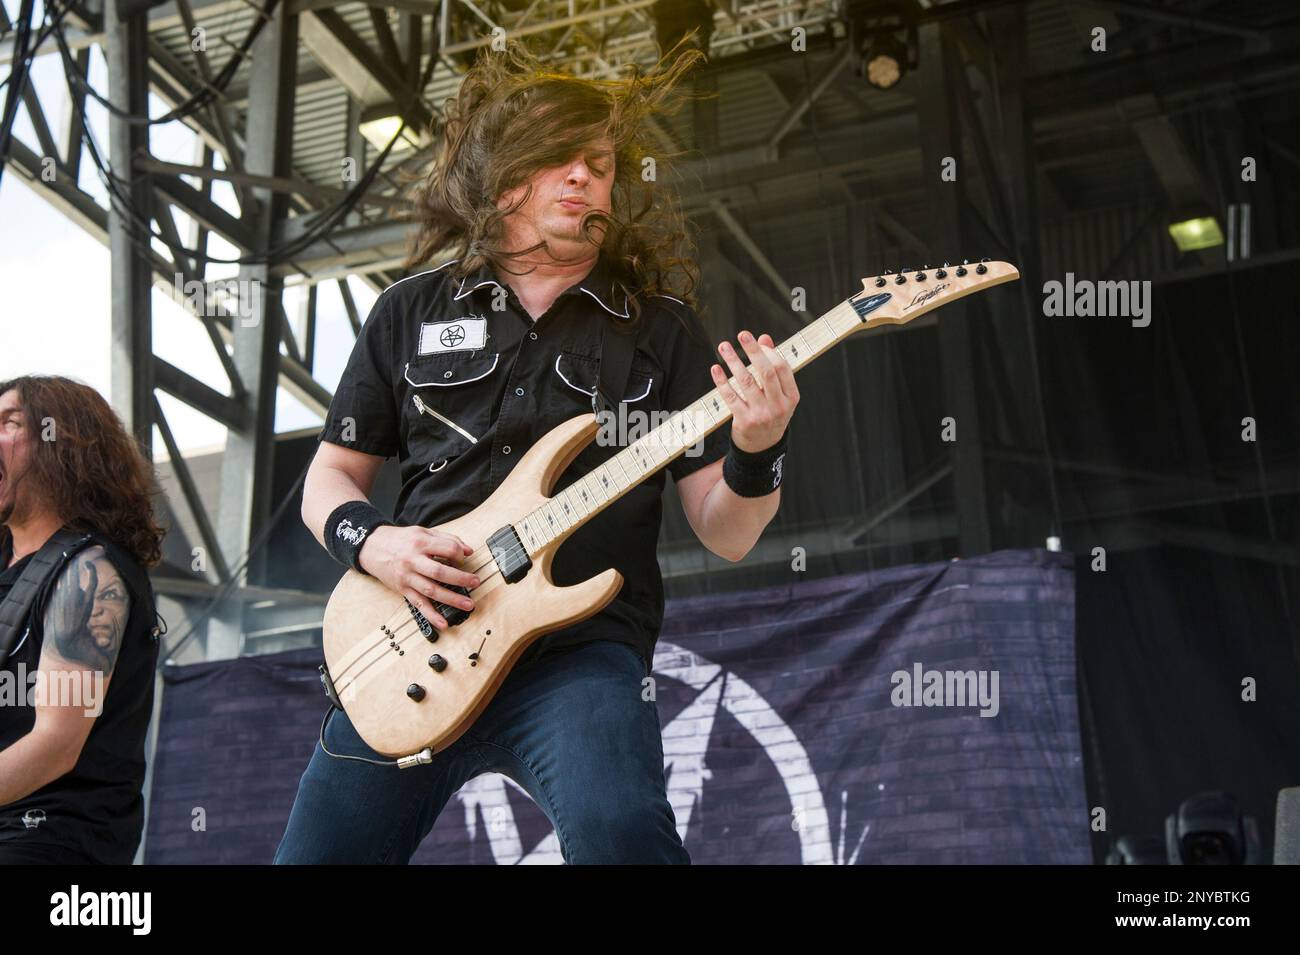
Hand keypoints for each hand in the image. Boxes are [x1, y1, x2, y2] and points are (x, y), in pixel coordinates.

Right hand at [358, 525, 479, 629]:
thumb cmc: (400, 539)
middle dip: (461, 579)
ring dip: (452, 599)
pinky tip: (443, 623)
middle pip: (440, 572)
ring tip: (468, 604)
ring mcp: (407, 577)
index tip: (464, 558)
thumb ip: (447, 539)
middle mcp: (413, 561)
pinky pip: (419, 604)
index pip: (447, 549)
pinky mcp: (403, 589)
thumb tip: (468, 551)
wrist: (371, 547)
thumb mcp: (422, 531)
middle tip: (476, 582)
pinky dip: (431, 615)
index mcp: (420, 543)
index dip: (459, 554)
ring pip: (432, 590)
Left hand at [710, 330, 798, 452]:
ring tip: (724, 347)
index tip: (756, 341)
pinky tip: (716, 369)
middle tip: (742, 335)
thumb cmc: (771, 414)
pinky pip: (730, 397)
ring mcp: (761, 414)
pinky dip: (722, 381)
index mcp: (791, 397)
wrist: (763, 447)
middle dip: (753, 350)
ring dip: (733, 361)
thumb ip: (774, 366)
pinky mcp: (744, 421)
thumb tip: (765, 338)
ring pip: (746, 381)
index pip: (782, 368)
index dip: (768, 352)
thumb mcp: (779, 394)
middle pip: (765, 372)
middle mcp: (778, 406)